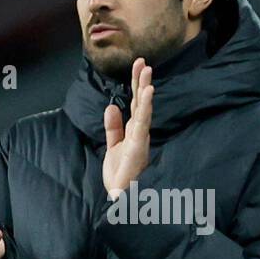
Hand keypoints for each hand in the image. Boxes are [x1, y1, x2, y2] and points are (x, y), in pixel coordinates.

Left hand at [102, 57, 153, 197]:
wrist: (121, 197)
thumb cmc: (120, 175)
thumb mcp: (112, 147)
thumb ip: (113, 127)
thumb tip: (112, 106)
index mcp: (134, 131)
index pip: (136, 103)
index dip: (136, 85)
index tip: (138, 66)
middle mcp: (140, 132)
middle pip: (141, 101)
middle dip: (141, 81)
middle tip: (143, 61)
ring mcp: (141, 138)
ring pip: (144, 108)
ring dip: (145, 88)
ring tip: (146, 69)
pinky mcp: (139, 145)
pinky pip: (143, 122)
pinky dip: (146, 106)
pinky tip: (148, 91)